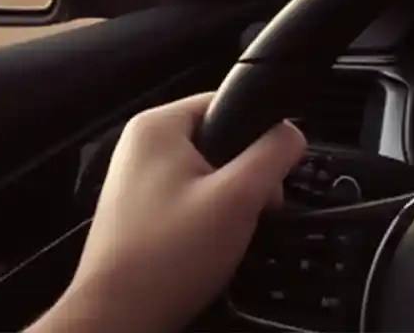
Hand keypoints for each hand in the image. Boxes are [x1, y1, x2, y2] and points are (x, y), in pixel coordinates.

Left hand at [28, 92, 305, 332]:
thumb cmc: (170, 256)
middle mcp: (142, 145)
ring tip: (231, 229)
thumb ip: (274, 154)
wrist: (119, 318)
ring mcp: (138, 179)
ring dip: (232, 198)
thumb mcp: (238, 197)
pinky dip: (210, 214)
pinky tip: (211, 241)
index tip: (270, 174)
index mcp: (158, 126)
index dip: (261, 135)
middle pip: (223, 138)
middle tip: (255, 207)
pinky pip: (193, 195)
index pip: (230, 102)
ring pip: (211, 171)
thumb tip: (293, 133)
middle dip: (248, 173)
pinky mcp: (141, 209)